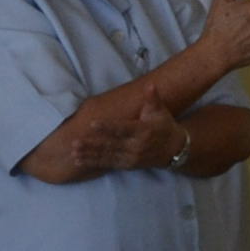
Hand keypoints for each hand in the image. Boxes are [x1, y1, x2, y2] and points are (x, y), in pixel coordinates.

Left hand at [59, 85, 186, 176]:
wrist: (175, 150)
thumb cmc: (165, 126)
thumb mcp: (161, 111)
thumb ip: (153, 98)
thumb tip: (150, 85)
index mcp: (142, 131)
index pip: (122, 129)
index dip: (107, 127)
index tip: (92, 124)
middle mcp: (136, 146)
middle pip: (111, 145)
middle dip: (92, 144)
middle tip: (75, 141)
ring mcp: (131, 158)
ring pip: (107, 156)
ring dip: (89, 155)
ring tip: (74, 152)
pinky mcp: (128, 165)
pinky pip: (108, 164)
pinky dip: (94, 163)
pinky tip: (80, 161)